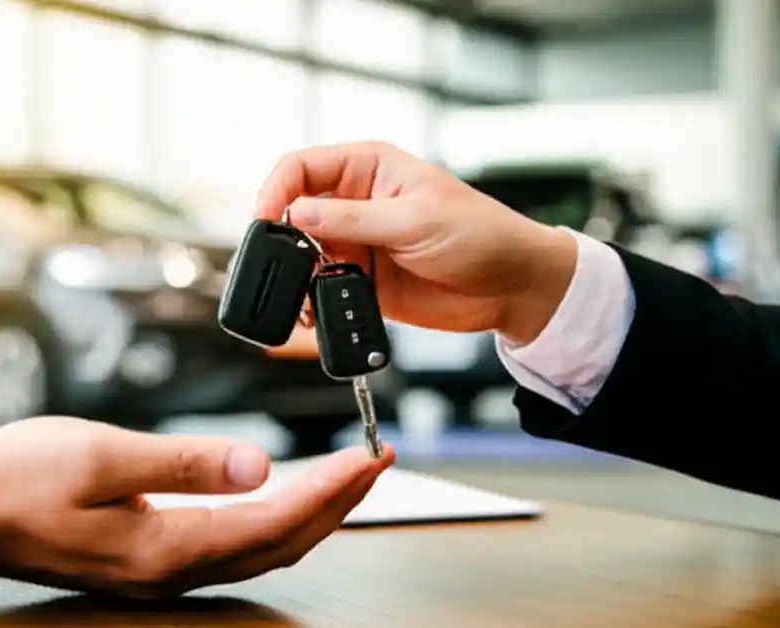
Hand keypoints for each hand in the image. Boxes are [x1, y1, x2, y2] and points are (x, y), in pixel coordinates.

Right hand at [0, 416, 393, 597]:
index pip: (273, 522)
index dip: (330, 492)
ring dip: (309, 514)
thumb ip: (183, 463)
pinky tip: (283, 496)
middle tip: (377, 462)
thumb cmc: (20, 480)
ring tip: (345, 478)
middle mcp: (171, 573)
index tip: (371, 457)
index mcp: (164, 548)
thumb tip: (258, 466)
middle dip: (335, 505)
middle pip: (280, 545)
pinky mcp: (150, 560)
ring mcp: (161, 573)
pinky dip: (272, 520)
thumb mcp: (101, 456)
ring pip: (260, 550)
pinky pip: (233, 547)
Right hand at [254, 141, 577, 343]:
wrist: (512, 287)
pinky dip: (310, 299)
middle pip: (293, 210)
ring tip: (299, 289)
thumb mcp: (415, 221)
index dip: (276, 191)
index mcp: (369, 168)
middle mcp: (356, 202)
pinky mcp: (361, 280)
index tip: (267, 221)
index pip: (301, 167)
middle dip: (279, 235)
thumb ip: (353, 220)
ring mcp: (356, 242)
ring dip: (294, 272)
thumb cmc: (482, 234)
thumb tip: (297, 214)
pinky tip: (314, 307)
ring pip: (301, 253)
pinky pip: (320, 286)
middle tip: (277, 262)